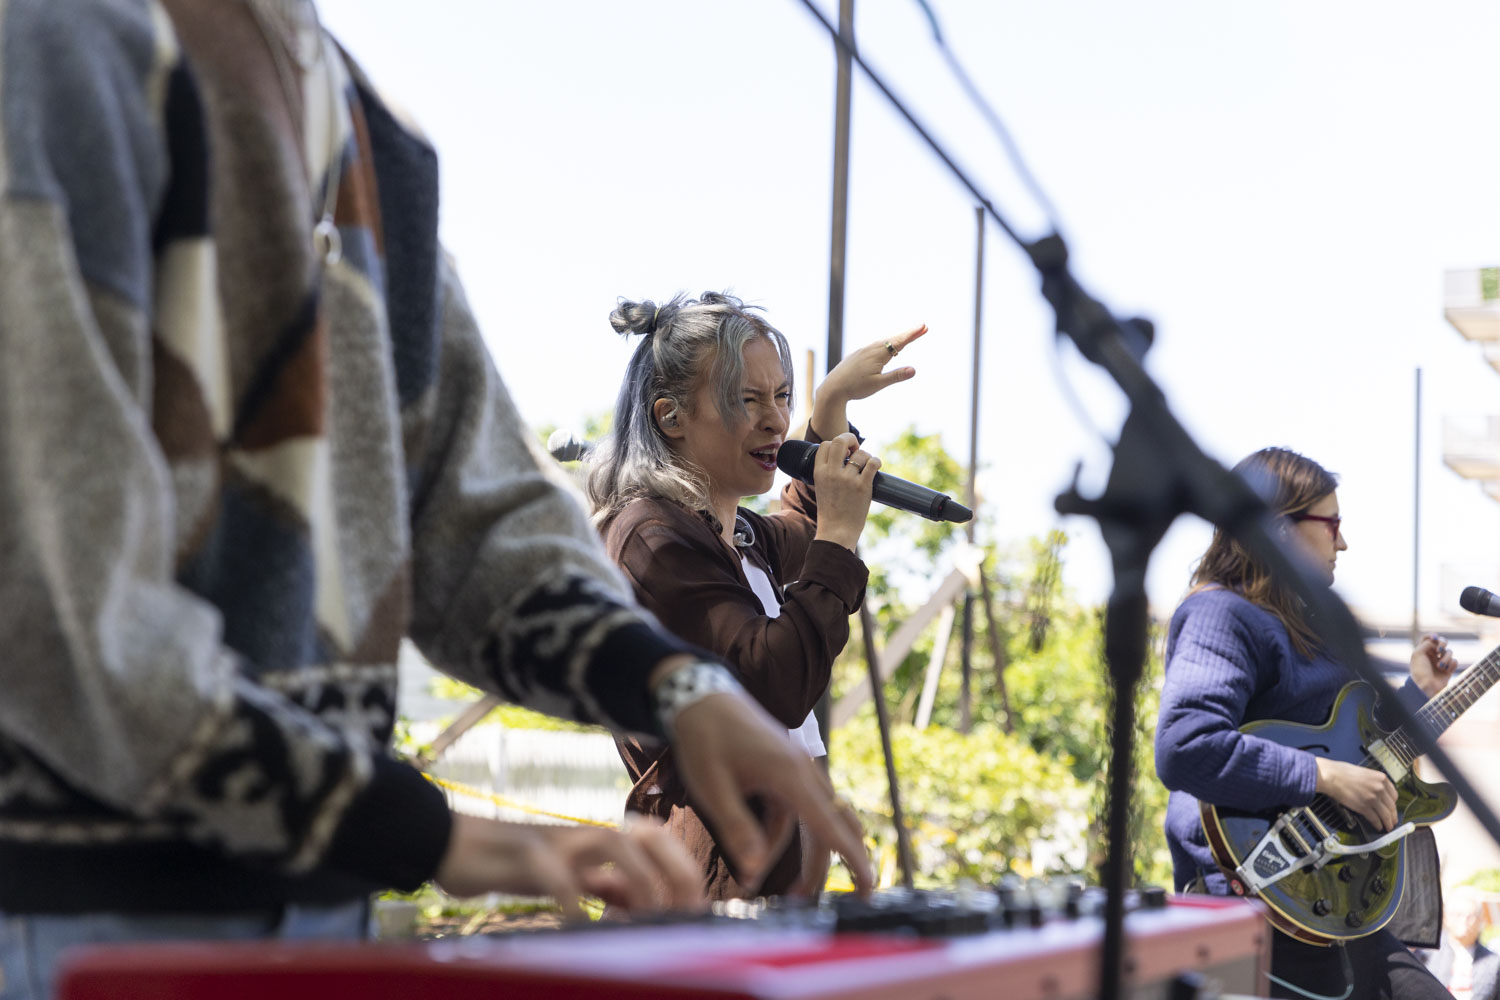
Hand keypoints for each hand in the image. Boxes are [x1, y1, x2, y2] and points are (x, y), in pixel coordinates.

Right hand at [434, 813, 704, 916]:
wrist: (457, 847)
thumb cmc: (518, 865)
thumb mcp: (571, 877)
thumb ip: (606, 886)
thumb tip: (645, 906)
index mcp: (599, 839)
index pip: (658, 842)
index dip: (683, 872)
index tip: (696, 911)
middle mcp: (586, 833)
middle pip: (647, 835)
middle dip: (675, 871)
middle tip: (683, 915)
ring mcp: (558, 839)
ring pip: (614, 846)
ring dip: (639, 883)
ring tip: (647, 921)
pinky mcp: (527, 854)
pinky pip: (558, 877)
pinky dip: (575, 902)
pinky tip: (582, 926)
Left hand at [666, 689, 873, 895]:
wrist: (700, 696)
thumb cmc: (704, 739)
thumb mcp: (712, 788)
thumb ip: (737, 829)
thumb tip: (755, 871)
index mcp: (790, 775)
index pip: (830, 825)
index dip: (852, 858)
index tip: (869, 887)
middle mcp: (802, 771)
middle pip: (831, 826)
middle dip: (831, 865)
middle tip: (828, 900)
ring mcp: (796, 769)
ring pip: (814, 820)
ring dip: (804, 855)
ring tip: (788, 893)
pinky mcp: (785, 770)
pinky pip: (794, 810)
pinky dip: (782, 835)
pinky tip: (755, 853)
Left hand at [810, 325, 926, 436]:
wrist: (832, 389)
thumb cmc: (855, 388)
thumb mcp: (878, 384)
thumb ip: (896, 376)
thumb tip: (914, 370)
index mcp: (877, 354)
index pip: (899, 342)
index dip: (913, 334)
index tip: (924, 327)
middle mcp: (870, 349)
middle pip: (894, 339)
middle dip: (909, 334)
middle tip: (923, 327)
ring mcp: (863, 351)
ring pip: (884, 342)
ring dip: (898, 338)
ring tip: (909, 336)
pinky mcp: (857, 355)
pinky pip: (875, 346)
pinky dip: (886, 343)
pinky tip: (886, 346)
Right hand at [811, 432, 879, 550]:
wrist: (836, 532)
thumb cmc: (831, 512)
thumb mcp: (822, 488)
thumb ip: (828, 473)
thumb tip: (845, 460)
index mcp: (819, 473)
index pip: (825, 445)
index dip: (835, 443)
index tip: (843, 452)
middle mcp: (832, 473)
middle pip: (839, 441)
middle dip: (850, 439)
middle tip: (855, 449)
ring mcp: (848, 479)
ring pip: (860, 454)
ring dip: (866, 455)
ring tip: (866, 464)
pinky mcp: (863, 486)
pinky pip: (872, 463)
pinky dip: (876, 461)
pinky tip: (876, 465)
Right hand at [1314, 757, 1397, 831]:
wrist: (1331, 776)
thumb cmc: (1342, 772)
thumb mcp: (1364, 772)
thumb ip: (1373, 782)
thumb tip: (1376, 791)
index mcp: (1381, 778)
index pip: (1394, 795)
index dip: (1393, 804)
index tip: (1391, 808)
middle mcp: (1380, 788)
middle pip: (1392, 807)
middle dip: (1393, 816)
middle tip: (1392, 821)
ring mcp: (1373, 798)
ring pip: (1386, 815)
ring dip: (1388, 823)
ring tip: (1387, 827)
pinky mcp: (1364, 807)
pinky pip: (1375, 819)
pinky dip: (1378, 825)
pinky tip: (1378, 826)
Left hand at [1410, 633, 1456, 697]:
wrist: (1428, 687)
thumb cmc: (1420, 671)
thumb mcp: (1417, 654)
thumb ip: (1426, 643)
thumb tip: (1435, 640)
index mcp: (1422, 651)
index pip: (1427, 638)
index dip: (1432, 635)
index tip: (1434, 638)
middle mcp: (1431, 655)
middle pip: (1441, 641)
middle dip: (1443, 643)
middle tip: (1439, 649)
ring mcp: (1440, 662)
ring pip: (1449, 652)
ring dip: (1446, 658)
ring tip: (1440, 666)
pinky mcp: (1448, 669)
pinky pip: (1455, 661)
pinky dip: (1451, 664)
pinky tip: (1446, 670)